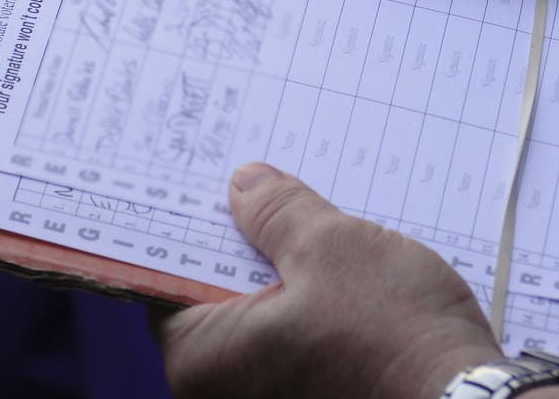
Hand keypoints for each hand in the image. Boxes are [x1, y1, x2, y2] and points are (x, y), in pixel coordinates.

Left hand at [152, 163, 499, 398]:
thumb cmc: (391, 333)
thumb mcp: (328, 246)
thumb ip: (275, 211)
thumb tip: (243, 186)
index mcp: (207, 358)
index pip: (168, 275)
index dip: (188, 222)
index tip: (203, 181)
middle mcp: (226, 388)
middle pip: (215, 288)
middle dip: (240, 235)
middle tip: (258, 181)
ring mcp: (270, 393)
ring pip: (258, 305)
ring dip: (277, 259)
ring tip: (298, 207)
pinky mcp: (311, 389)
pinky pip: (289, 327)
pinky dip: (301, 289)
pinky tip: (327, 252)